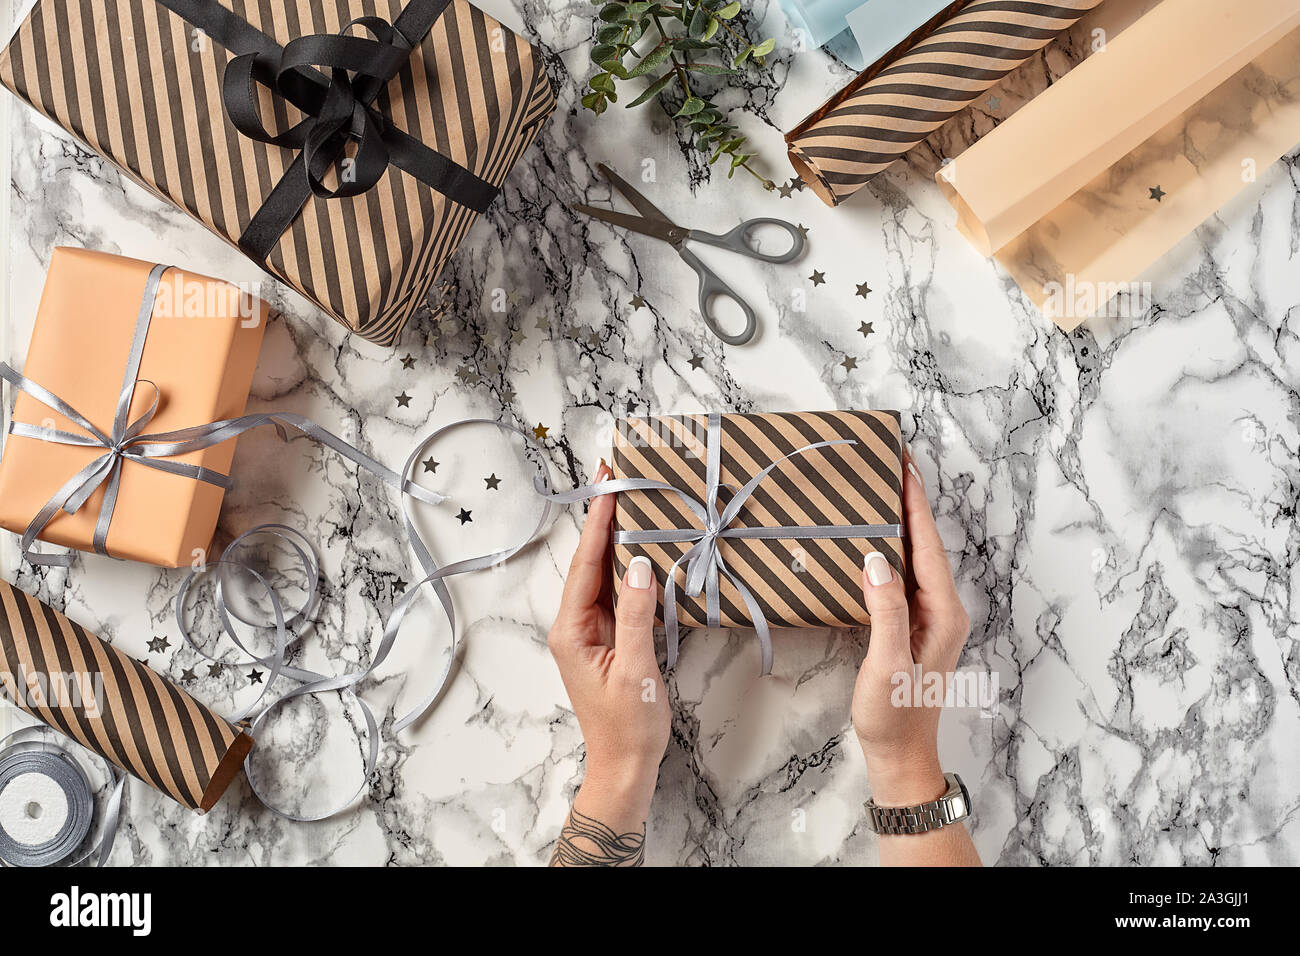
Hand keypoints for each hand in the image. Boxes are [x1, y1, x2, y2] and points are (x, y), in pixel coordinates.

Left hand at [547, 462, 669, 829]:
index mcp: (572, 630)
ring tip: (629, 502)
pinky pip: (617, 594)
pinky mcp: (608, 639)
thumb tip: (643, 565)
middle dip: (604, 521)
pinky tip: (642, 550)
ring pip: (603, 575)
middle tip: (617, 480)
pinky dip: (629, 568)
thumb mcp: (636, 671)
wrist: (624, 766)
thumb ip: (638, 616)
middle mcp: (575, 625)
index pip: (586, 564)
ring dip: (617, 540)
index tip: (609, 487)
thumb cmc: (628, 725)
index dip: (599, 523)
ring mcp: (590, 632)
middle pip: (590, 563)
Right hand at [854, 446, 970, 806]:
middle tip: (889, 463)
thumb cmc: (893, 715)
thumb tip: (877, 559)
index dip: (914, 503)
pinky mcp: (915, 625)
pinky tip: (875, 538)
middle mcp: (943, 609)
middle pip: (925, 543)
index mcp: (943, 613)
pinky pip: (905, 575)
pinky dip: (892, 548)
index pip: (927, 545)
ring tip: (882, 488)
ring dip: (901, 522)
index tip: (903, 466)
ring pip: (916, 556)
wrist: (900, 755)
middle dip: (909, 502)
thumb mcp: (887, 665)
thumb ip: (886, 611)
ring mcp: (930, 617)